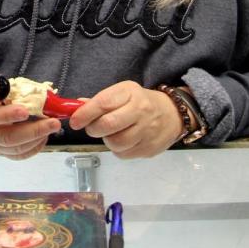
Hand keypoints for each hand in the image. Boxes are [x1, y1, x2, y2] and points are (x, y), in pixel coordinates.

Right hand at [0, 84, 61, 159]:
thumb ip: (5, 89)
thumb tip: (28, 93)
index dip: (7, 115)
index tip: (25, 111)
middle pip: (7, 137)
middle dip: (33, 131)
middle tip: (53, 123)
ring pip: (14, 148)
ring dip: (37, 139)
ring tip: (51, 127)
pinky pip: (17, 155)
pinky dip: (33, 148)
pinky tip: (44, 137)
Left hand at [67, 81, 182, 158]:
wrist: (173, 114)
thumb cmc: (141, 102)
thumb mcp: (123, 93)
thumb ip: (100, 101)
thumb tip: (77, 108)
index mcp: (130, 93)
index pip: (103, 103)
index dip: (85, 113)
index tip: (74, 121)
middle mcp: (140, 110)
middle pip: (108, 125)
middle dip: (93, 129)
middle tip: (91, 128)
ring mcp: (147, 131)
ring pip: (115, 143)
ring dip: (106, 140)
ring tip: (111, 134)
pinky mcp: (149, 148)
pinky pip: (124, 154)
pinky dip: (118, 150)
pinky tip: (123, 140)